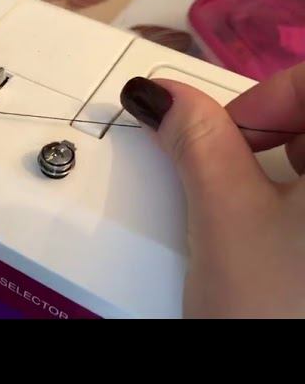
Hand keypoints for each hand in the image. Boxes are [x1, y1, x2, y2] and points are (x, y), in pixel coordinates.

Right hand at [120, 63, 304, 317]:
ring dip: (294, 165)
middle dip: (276, 135)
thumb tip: (160, 95)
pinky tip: (294, 236)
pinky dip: (303, 197)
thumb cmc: (276, 312)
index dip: (261, 99)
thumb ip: (194, 141)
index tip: (226, 140)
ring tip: (270, 216)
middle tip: (242, 176)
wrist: (293, 378)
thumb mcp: (226, 219)